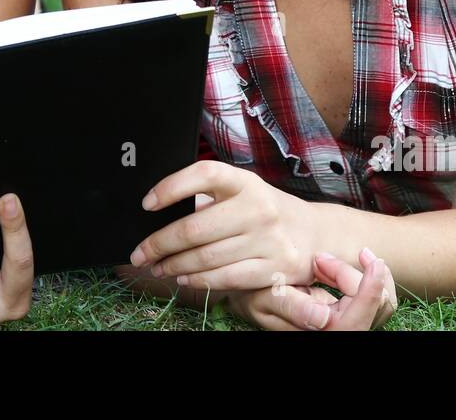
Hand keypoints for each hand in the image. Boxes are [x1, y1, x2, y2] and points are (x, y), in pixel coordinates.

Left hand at [130, 160, 317, 290]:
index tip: (147, 203)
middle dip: (159, 243)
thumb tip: (160, 215)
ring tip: (158, 266)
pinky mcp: (273, 268)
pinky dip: (197, 280)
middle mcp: (258, 208)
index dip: (171, 187)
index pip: (204, 174)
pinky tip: (183, 277)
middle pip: (195, 228)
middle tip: (140, 252)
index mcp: (246, 182)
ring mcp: (267, 240)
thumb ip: (211, 197)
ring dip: (173, 265)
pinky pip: (224, 278)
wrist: (316, 234)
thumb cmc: (267, 211)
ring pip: (205, 258)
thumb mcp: (245, 191)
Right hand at [226, 248, 397, 330]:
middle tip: (319, 259)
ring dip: (361, 275)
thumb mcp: (265, 297)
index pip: (356, 319)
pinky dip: (363, 277)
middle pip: (374, 306)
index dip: (370, 290)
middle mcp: (338, 330)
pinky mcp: (350, 312)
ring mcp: (346, 322)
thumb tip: (324, 319)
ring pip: (381, 303)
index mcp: (320, 332)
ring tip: (323, 261)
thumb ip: (293, 307)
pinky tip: (334, 266)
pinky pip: (374, 298)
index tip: (374, 260)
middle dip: (355, 275)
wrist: (250, 293)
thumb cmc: (254, 294)